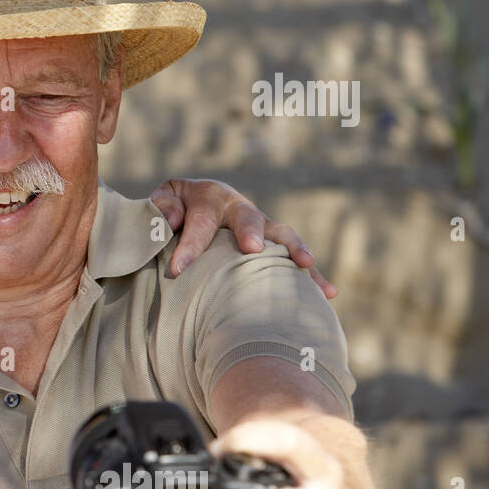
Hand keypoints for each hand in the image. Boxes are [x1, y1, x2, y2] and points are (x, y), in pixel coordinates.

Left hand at [149, 178, 336, 297]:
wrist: (189, 207)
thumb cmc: (171, 211)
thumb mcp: (161, 203)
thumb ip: (161, 209)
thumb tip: (173, 219)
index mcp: (208, 196)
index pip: (199, 220)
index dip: (190, 244)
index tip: (178, 270)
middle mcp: (238, 207)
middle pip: (248, 217)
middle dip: (250, 232)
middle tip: (251, 249)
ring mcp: (260, 226)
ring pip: (280, 234)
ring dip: (293, 249)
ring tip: (305, 266)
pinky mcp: (272, 245)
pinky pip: (293, 257)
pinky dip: (311, 274)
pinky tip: (328, 292)